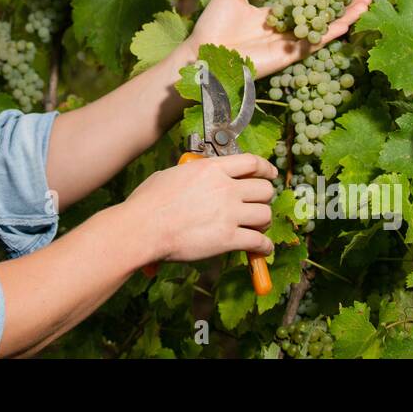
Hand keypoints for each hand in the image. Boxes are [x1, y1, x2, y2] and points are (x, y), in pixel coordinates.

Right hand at [125, 152, 277, 265]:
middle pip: (264, 189)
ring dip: (264, 222)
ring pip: (265, 214)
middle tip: (258, 205)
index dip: (265, 168)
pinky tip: (261, 249)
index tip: (269, 173)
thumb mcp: (171, 175)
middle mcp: (225, 188)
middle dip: (264, 198)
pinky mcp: (228, 238)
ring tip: (258, 227)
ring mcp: (228, 213)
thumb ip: (192, 176)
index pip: (251, 162)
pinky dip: (263, 247)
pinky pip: (259, 241)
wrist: (143, 227)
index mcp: (211, 169)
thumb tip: (195, 180)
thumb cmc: (148, 203)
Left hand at [179, 0, 370, 78]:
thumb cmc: (212, 24)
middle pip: (318, 14)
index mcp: (271, 15)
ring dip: (345, 16)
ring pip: (323, 27)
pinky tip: (349, 21)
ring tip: (366, 3)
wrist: (204, 54)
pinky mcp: (289, 55)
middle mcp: (283, 30)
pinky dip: (332, 32)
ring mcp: (288, 43)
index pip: (302, 0)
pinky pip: (315, 42)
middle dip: (340, 3)